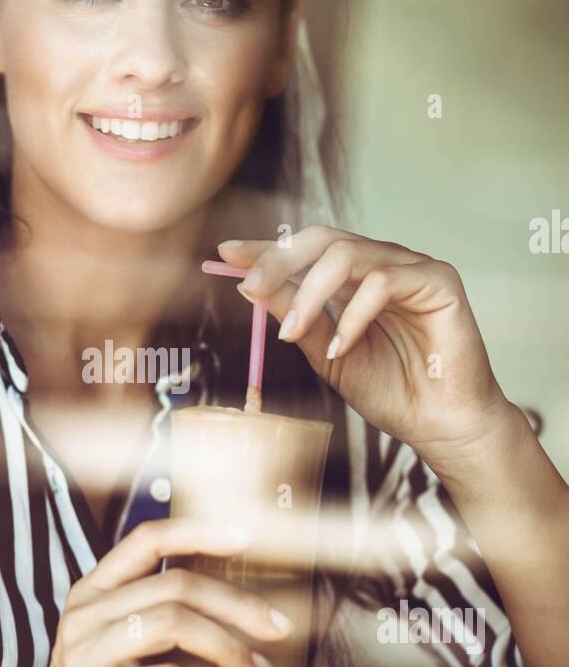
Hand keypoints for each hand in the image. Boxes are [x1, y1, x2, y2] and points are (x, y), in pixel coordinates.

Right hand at [19, 517, 292, 666]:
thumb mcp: (133, 650)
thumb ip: (169, 619)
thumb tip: (242, 605)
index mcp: (94, 591)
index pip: (147, 539)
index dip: (198, 532)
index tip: (246, 537)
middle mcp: (85, 614)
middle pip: (176, 585)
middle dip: (237, 605)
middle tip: (277, 627)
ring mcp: (85, 654)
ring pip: (173, 625)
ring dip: (229, 647)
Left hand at [221, 228, 513, 466]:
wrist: (440, 427)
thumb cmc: (393, 393)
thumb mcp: (328, 356)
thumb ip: (298, 320)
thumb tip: (251, 287)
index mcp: (356, 279)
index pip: (307, 251)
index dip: (266, 249)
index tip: (226, 255)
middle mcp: (383, 264)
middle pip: (323, 239)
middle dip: (279, 260)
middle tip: (250, 286)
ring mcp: (412, 269)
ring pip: (348, 253)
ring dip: (309, 293)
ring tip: (292, 333)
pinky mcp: (439, 281)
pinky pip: (384, 281)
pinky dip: (353, 314)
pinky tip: (342, 347)